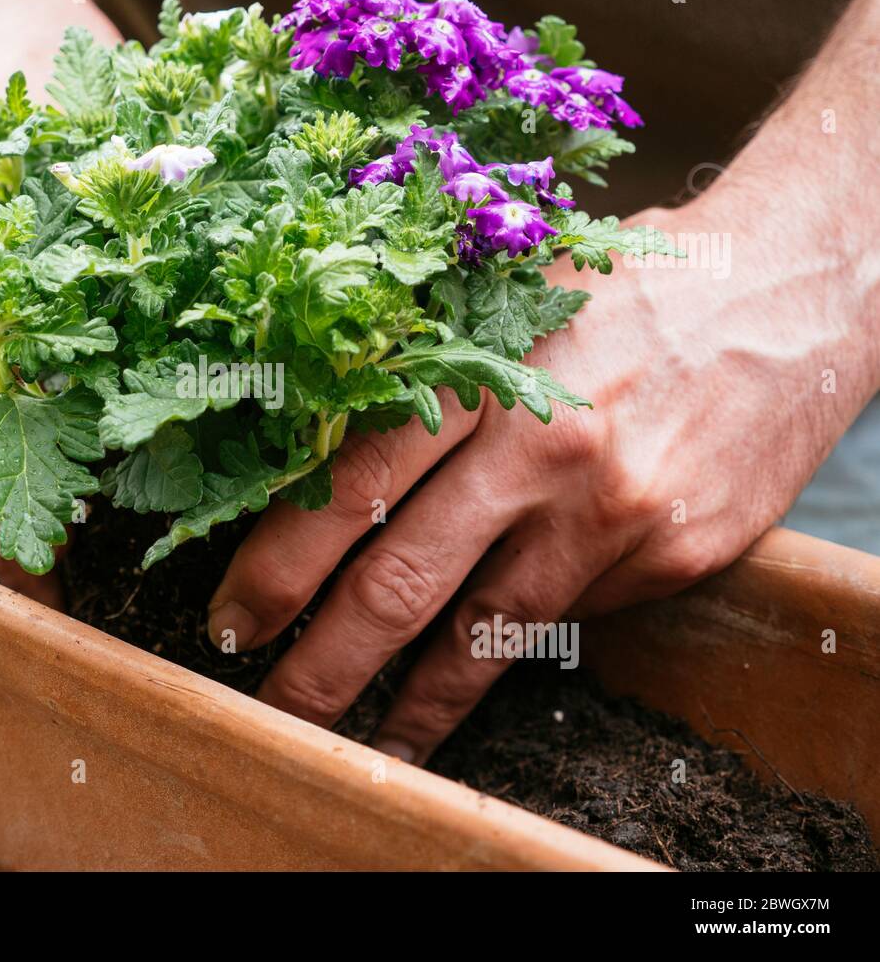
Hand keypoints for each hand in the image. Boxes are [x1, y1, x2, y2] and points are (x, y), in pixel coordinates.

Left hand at [207, 196, 878, 763]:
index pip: (349, 484)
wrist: (788, 287)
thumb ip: (427, 378)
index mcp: (482, 370)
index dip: (279, 564)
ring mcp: (612, 513)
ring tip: (366, 737)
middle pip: (401, 581)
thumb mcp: (509, 300)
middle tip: (275, 706)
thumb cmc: (625, 286)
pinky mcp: (672, 556)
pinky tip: (469, 682)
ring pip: (484, 633)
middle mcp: (543, 450)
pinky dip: (509, 655)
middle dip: (323, 663)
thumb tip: (329, 477)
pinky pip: (569, 621)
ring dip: (413, 700)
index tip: (234, 617)